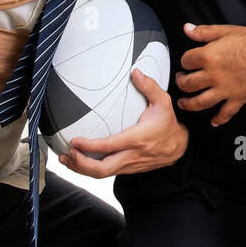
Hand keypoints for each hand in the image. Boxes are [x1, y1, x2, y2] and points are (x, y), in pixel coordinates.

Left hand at [58, 68, 188, 176]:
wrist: (179, 147)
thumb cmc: (168, 123)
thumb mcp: (163, 102)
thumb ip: (150, 87)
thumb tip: (136, 72)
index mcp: (138, 138)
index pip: (110, 146)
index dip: (90, 146)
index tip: (75, 141)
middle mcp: (132, 155)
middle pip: (102, 169)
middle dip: (81, 164)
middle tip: (67, 154)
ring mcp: (129, 165)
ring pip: (102, 174)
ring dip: (82, 169)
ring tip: (66, 159)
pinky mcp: (128, 169)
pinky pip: (107, 173)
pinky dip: (91, 170)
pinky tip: (80, 162)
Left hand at [176, 23, 245, 125]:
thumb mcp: (227, 31)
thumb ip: (204, 32)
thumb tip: (188, 29)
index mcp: (209, 56)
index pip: (186, 61)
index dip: (185, 61)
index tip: (187, 62)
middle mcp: (214, 75)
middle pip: (188, 84)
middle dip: (181, 82)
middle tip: (181, 80)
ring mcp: (225, 89)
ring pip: (200, 102)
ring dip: (188, 104)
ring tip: (184, 103)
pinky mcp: (237, 98)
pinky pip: (225, 113)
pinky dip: (219, 119)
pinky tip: (214, 121)